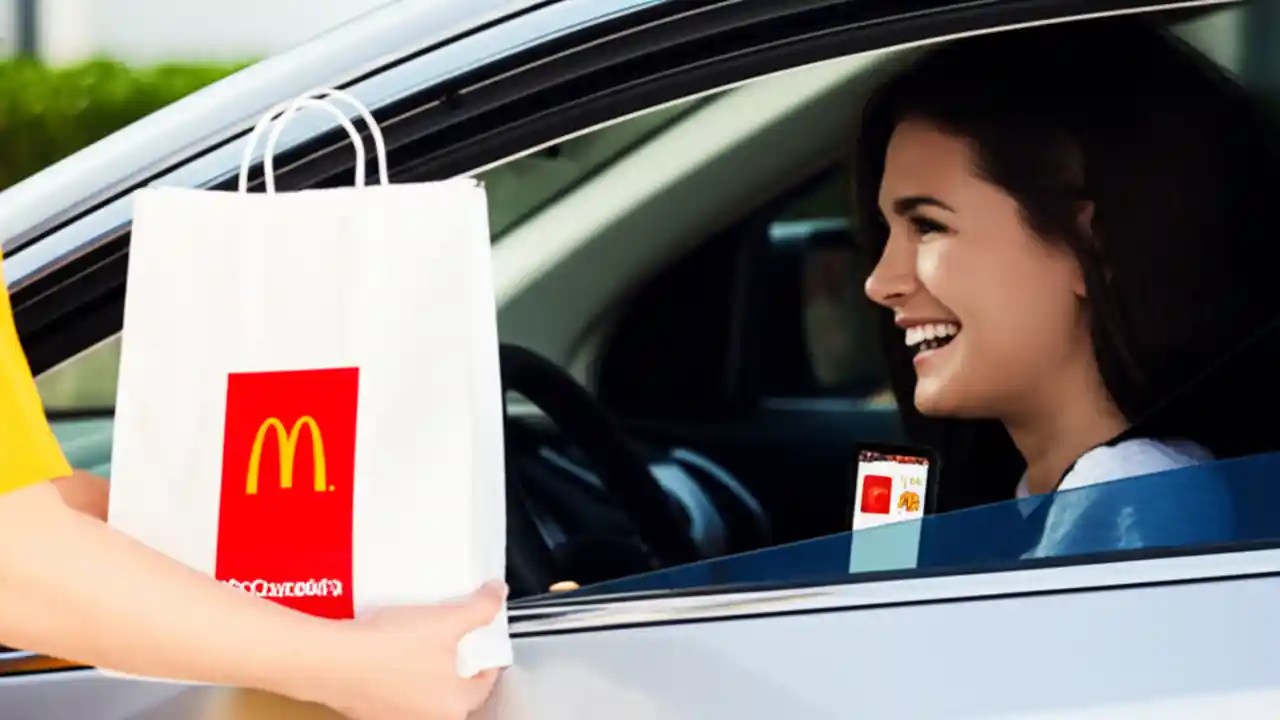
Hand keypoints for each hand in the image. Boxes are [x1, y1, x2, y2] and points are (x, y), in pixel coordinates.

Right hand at [314, 580, 507, 719]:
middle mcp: (428, 719)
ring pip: (422, 690)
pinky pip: (392, 689)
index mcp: (454, 706)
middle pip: (453, 688)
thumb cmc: (391, 649)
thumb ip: (480, 608)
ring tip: (421, 636)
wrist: (331, 660)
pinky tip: (389, 648)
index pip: (484, 682)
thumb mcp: (446, 620)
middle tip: (452, 633)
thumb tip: (498, 593)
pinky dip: (396, 671)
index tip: (482, 636)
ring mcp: (395, 718)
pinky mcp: (368, 711)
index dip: (486, 654)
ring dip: (424, 667)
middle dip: (455, 662)